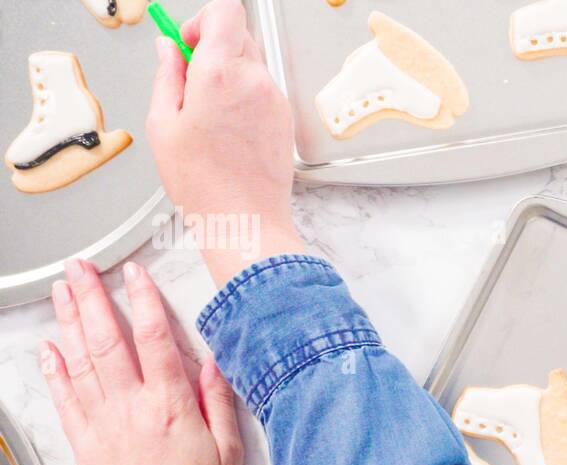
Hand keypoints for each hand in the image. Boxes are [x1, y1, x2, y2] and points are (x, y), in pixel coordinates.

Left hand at [41, 259, 243, 464]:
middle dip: (92, 298)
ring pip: (81, 362)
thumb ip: (220, 403)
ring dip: (70, 322)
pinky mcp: (86, 445)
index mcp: (172, 409)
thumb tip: (213, 362)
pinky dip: (55, 371)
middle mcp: (132, 411)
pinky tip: (50, 350)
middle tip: (82, 267)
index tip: (136, 274)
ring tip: (64, 292)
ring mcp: (104, 426)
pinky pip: (65, 399)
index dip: (144, 301)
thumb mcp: (230, 454)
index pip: (155, 340)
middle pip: (107, 341)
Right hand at [147, 0, 303, 287]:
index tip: (188, 43)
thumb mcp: (162, 125)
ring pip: (251, 65)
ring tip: (208, 114)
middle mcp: (255, 81)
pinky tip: (228, 130)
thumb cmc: (204, 186)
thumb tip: (168, 49)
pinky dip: (244, 98)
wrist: (245, 223)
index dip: (203, 20)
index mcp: (220, 73)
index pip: (226, 11)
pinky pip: (262, 91)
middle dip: (212, 49)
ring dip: (228, 76)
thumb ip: (167, 76)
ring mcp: (275, 99)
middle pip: (239, 36)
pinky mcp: (285, 118)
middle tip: (191, 83)